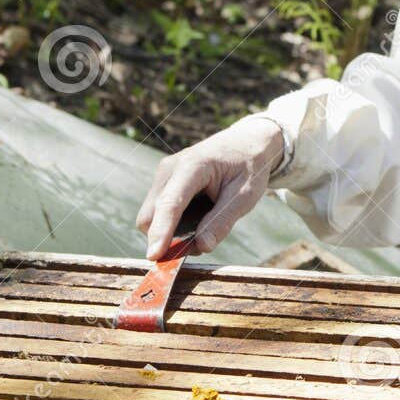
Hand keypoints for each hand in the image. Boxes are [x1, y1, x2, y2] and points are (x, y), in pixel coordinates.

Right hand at [136, 115, 284, 260]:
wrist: (246, 143)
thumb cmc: (248, 167)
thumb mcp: (245, 196)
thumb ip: (222, 221)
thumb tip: (202, 247)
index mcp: (193, 166)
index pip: (170, 204)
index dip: (161, 232)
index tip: (154, 256)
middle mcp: (171, 168)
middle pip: (150, 214)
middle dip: (164, 237)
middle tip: (195, 249)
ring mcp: (164, 174)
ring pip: (152, 215)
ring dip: (169, 232)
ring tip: (203, 229)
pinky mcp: (165, 181)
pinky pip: (159, 210)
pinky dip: (172, 223)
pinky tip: (197, 219)